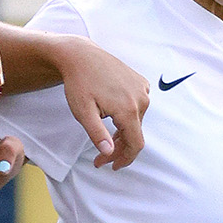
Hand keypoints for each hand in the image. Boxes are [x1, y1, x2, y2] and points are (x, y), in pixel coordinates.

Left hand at [52, 35, 149, 168]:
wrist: (81, 55)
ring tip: (105, 138)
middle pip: (135, 134)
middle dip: (119, 148)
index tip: (111, 166)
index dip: (125, 159)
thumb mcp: (83, 112)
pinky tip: (112, 118)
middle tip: (100, 157)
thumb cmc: (79, 83)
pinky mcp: (141, 82)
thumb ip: (97, 134)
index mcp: (128, 109)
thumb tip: (109, 153)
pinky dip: (127, 118)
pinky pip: (138, 107)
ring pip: (137, 122)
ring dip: (123, 133)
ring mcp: (143, 89)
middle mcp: (141, 99)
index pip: (135, 144)